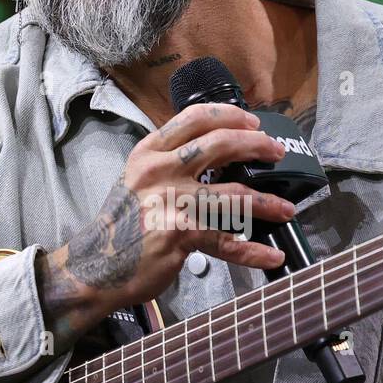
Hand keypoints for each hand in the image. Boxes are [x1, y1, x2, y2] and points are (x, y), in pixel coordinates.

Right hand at [34, 102, 295, 348]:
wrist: (96, 266)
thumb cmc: (122, 226)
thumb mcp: (138, 181)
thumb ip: (170, 164)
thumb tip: (217, 157)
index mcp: (149, 153)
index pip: (193, 118)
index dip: (229, 115)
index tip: (253, 122)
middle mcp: (159, 171)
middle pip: (219, 145)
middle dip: (257, 146)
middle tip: (277, 153)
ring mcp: (171, 202)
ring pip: (234, 194)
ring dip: (267, 202)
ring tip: (286, 209)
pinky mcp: (181, 235)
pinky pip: (228, 241)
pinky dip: (253, 251)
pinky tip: (272, 255)